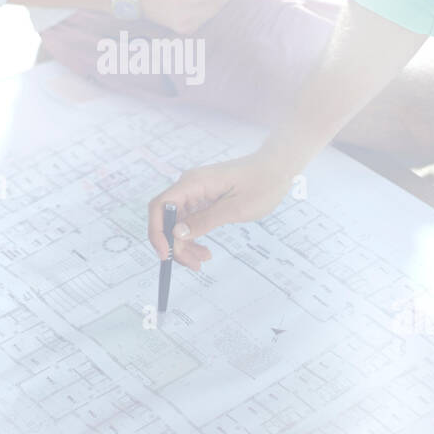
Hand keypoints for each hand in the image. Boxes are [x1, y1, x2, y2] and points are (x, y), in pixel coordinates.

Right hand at [148, 150, 292, 269]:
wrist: (277, 169)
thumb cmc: (262, 184)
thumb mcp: (235, 209)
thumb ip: (204, 221)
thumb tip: (177, 234)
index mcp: (193, 183)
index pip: (160, 206)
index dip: (157, 231)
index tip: (165, 254)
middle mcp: (189, 185)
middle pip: (166, 218)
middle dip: (174, 244)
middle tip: (193, 265)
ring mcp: (196, 192)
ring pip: (177, 222)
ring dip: (184, 244)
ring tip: (201, 261)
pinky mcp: (203, 198)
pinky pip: (190, 220)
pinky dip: (194, 236)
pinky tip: (204, 251)